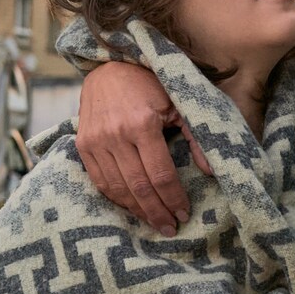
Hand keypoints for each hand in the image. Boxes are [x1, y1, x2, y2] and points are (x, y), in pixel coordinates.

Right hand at [78, 61, 209, 231]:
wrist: (109, 66)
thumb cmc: (150, 84)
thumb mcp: (179, 104)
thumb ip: (196, 137)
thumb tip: (211, 172)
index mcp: (142, 124)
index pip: (160, 175)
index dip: (173, 199)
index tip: (184, 213)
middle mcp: (115, 134)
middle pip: (139, 187)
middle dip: (157, 213)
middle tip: (170, 228)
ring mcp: (95, 140)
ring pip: (117, 188)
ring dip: (136, 210)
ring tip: (153, 222)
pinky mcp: (83, 144)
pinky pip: (99, 180)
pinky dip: (115, 198)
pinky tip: (130, 206)